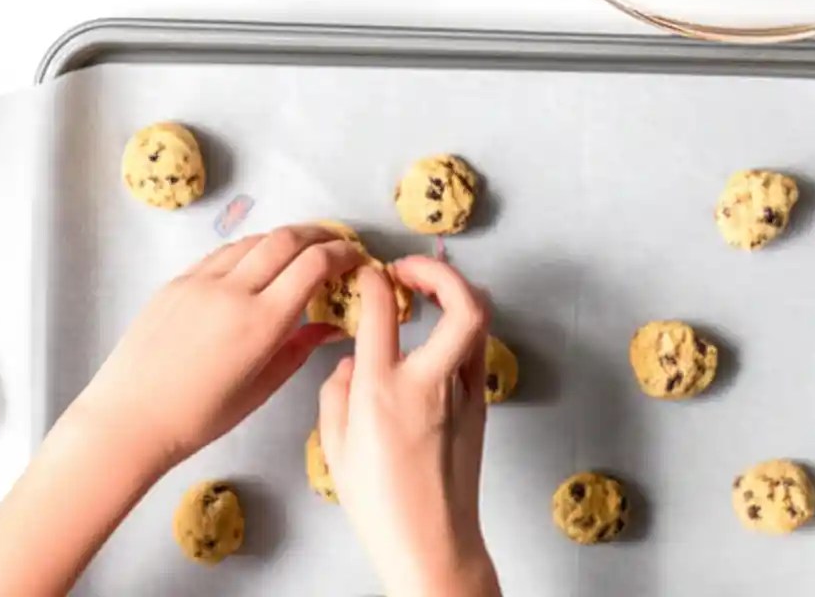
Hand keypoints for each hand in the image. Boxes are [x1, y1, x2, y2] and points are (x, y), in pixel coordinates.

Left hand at [80, 225, 363, 466]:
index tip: (357, 259)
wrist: (130, 418)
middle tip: (337, 244)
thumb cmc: (199, 418)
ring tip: (300, 251)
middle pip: (287, 239)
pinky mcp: (177, 282)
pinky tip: (256, 263)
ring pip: (253, 240)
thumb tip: (329, 326)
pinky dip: (249, 250)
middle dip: (320, 235)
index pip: (313, 265)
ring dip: (284, 239)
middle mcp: (233, 291)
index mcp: (261, 323)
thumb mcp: (259, 389)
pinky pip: (222, 253)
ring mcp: (201, 281)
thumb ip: (298, 350)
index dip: (342, 254)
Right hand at [318, 256, 500, 596]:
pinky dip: (461, 329)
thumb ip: (336, 392)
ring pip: (477, 323)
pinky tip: (438, 335)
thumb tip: (351, 361)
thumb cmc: (379, 505)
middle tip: (410, 269)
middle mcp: (429, 384)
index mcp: (382, 391)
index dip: (373, 280)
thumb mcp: (334, 446)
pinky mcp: (480, 407)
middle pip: (462, 304)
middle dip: (439, 272)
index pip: (382, 311)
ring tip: (427, 292)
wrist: (432, 545)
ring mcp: (463, 394)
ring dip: (455, 295)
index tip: (367, 275)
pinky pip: (477, 351)